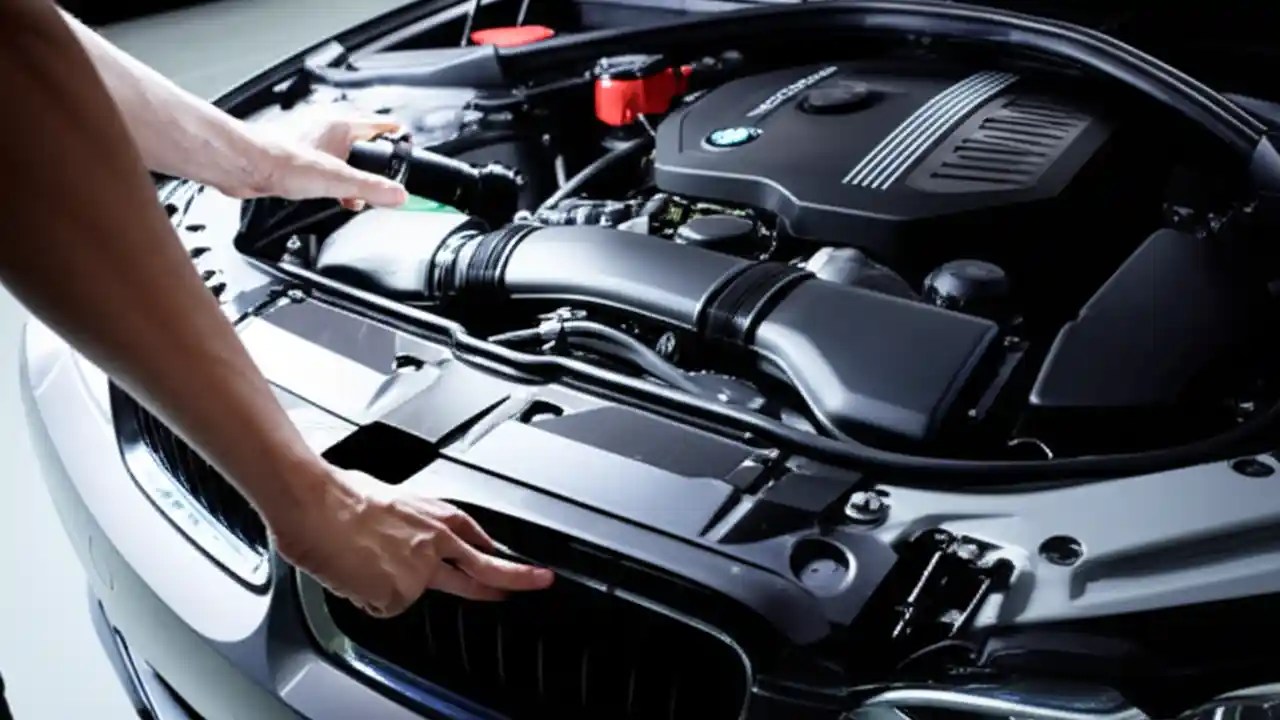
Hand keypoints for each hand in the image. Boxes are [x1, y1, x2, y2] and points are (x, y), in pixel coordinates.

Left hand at [227, 116, 409, 210]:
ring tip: (354, 195)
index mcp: (340, 126)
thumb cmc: (280, 161)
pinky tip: (326, 195)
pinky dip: (330, 180)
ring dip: (350, 175)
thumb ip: (371, 188)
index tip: (407, 143)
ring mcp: (309, 142)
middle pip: (361, 142)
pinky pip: (322, 166)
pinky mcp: (294, 156)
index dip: (396, 135)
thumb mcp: (338, 180)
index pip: (379, 124)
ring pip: (340, 155)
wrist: (243, 165)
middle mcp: (325, 129)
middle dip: (373, 165)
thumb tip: (399, 196)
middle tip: (381, 183)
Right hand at [273, 466, 553, 616]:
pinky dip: (367, 597)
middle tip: (538, 582)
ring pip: (416, 594)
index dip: (499, 553)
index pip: (480, 539)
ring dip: (389, 586)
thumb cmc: (341, 495)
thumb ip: (411, 522)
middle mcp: (436, 543)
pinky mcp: (399, 595)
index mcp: (436, 516)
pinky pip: (384, 606)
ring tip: (360, 561)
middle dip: (517, 579)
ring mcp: (420, 572)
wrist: (316, 504)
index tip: (516, 561)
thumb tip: (406, 532)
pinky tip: (353, 573)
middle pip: (487, 569)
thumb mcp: (393, 499)